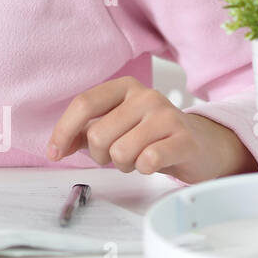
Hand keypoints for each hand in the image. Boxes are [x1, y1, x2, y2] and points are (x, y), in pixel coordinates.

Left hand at [46, 76, 257, 184]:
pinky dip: (144, 169)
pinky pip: (147, 160)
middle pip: (98, 134)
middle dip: (100, 155)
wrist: (202, 146)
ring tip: (137, 158)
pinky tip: (153, 163)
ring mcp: (167, 115)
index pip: (83, 104)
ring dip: (123, 164)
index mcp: (123, 88)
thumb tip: (56, 147)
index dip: (63, 131)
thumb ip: (84, 132)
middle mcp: (145, 95)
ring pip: (120, 151)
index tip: (54, 152)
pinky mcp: (184, 139)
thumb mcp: (116, 127)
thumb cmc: (153, 137)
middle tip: (116, 157)